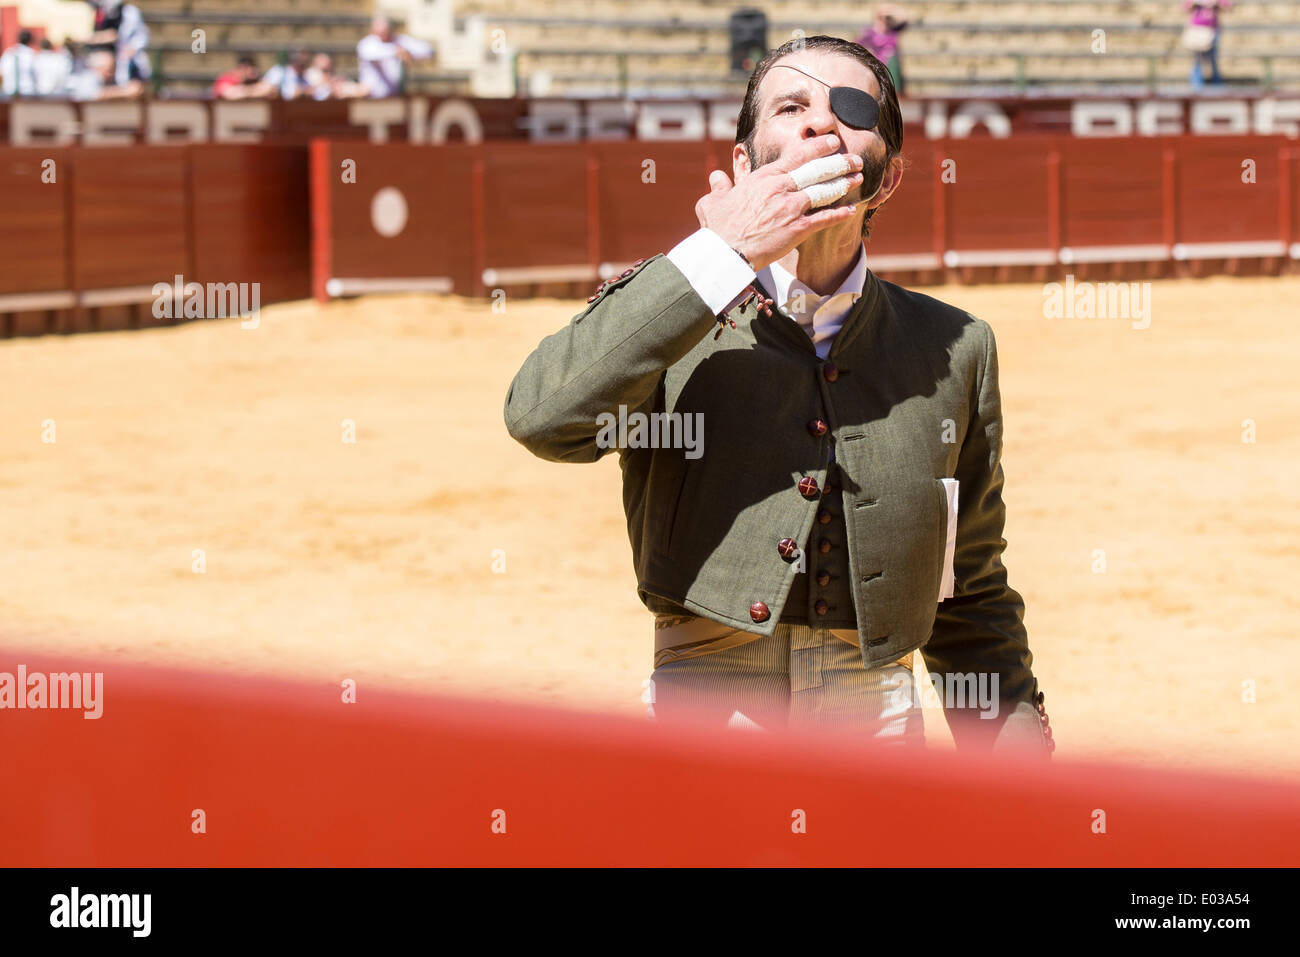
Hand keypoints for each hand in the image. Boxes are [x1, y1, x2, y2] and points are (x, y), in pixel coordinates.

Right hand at [693, 134, 864, 272]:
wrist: (725, 252)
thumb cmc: (718, 229)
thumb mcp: (713, 203)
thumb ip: (719, 188)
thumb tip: (716, 178)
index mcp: (764, 178)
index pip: (797, 156)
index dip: (818, 147)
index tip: (832, 142)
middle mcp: (780, 188)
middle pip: (816, 170)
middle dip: (839, 162)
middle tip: (855, 159)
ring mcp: (790, 208)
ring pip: (823, 191)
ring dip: (843, 183)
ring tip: (858, 178)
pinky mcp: (797, 230)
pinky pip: (823, 219)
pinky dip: (839, 214)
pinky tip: (852, 210)